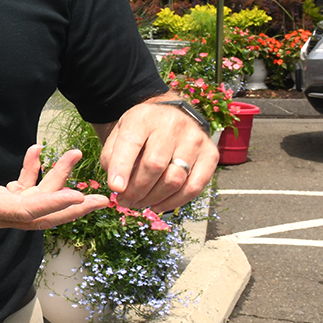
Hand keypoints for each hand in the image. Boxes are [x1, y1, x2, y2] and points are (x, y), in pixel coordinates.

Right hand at [0, 144, 110, 231]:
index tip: (78, 196)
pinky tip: (37, 153)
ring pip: (36, 202)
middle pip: (42, 216)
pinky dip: (33, 174)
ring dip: (57, 181)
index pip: (26, 211)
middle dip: (73, 208)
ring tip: (74, 156)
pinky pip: (22, 192)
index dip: (53, 204)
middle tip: (102, 200)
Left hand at [100, 100, 218, 212]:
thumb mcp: (119, 134)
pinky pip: (194, 187)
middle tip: (124, 201)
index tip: (114, 188)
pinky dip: (174, 202)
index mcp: (144, 117)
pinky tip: (158, 205)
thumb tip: (118, 186)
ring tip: (138, 203)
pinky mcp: (210, 154)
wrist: (170, 117)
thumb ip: (112, 157)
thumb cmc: (140, 131)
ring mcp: (195, 139)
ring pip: (174, 179)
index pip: (131, 142)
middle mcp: (173, 125)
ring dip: (153, 199)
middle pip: (154, 165)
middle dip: (136, 190)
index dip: (122, 168)